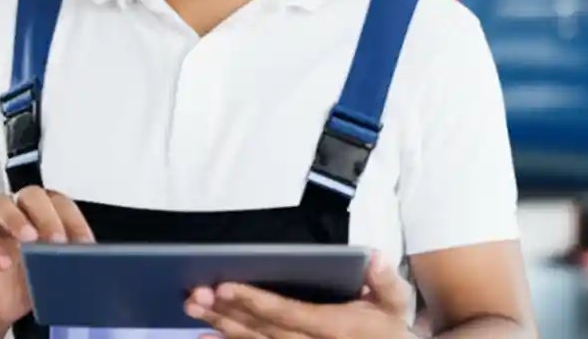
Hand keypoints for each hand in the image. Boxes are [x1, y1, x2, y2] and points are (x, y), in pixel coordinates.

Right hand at [0, 187, 95, 326]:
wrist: (1, 306)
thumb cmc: (30, 280)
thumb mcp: (56, 272)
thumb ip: (71, 261)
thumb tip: (94, 264)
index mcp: (43, 216)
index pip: (60, 203)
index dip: (74, 220)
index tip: (84, 243)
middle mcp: (19, 214)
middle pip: (31, 195)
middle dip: (46, 215)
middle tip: (56, 240)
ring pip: (0, 203)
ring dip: (15, 218)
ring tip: (28, 240)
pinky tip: (3, 263)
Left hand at [186, 253, 413, 338]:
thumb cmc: (388, 330)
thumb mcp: (394, 304)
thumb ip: (384, 280)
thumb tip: (373, 256)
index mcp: (333, 327)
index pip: (286, 313)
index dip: (255, 300)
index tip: (225, 287)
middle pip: (260, 330)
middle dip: (226, 313)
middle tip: (194, 296)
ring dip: (220, 328)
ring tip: (192, 310)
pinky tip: (204, 338)